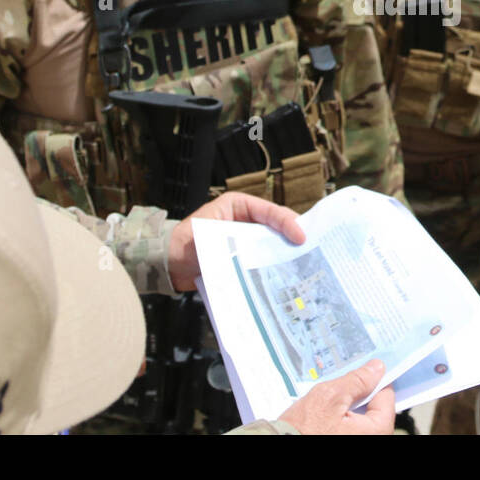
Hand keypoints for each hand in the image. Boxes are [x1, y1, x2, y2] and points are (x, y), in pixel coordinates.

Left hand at [167, 191, 304, 291]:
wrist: (168, 265)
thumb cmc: (181, 246)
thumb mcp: (201, 241)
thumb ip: (221, 244)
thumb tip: (241, 253)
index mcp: (237, 205)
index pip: (269, 211)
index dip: (287, 223)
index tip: (300, 237)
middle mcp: (245, 218)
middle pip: (276, 226)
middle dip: (292, 236)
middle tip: (311, 250)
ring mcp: (246, 236)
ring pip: (273, 242)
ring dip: (286, 252)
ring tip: (304, 263)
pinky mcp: (244, 253)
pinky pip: (264, 256)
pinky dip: (275, 263)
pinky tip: (285, 274)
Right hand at [278, 359, 395, 434]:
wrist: (280, 443)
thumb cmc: (303, 429)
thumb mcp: (330, 396)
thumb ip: (357, 381)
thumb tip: (377, 368)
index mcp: (377, 431)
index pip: (386, 397)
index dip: (375, 379)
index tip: (364, 368)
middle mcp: (372, 440)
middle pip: (374, 409)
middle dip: (360, 393)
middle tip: (342, 382)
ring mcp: (358, 440)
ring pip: (361, 418)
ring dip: (349, 405)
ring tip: (330, 398)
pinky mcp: (344, 441)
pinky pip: (350, 428)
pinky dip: (342, 417)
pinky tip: (325, 413)